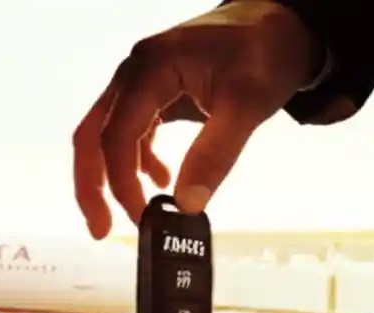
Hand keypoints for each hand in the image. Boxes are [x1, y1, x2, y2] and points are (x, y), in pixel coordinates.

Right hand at [72, 0, 323, 238]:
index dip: (121, 182)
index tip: (140, 215)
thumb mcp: (247, 104)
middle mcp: (134, 72)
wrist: (281, 24)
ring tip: (131, 212)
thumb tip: (188, 204)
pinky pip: (128, 129)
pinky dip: (135, 160)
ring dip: (111, 176)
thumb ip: (215, 154)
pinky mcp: (152, 91)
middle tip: (101, 228)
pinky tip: (160, 178)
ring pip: (104, 135)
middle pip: (92, 135)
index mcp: (150, 68)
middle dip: (92, 186)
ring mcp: (139, 81)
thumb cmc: (265, 50)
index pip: (116, 136)